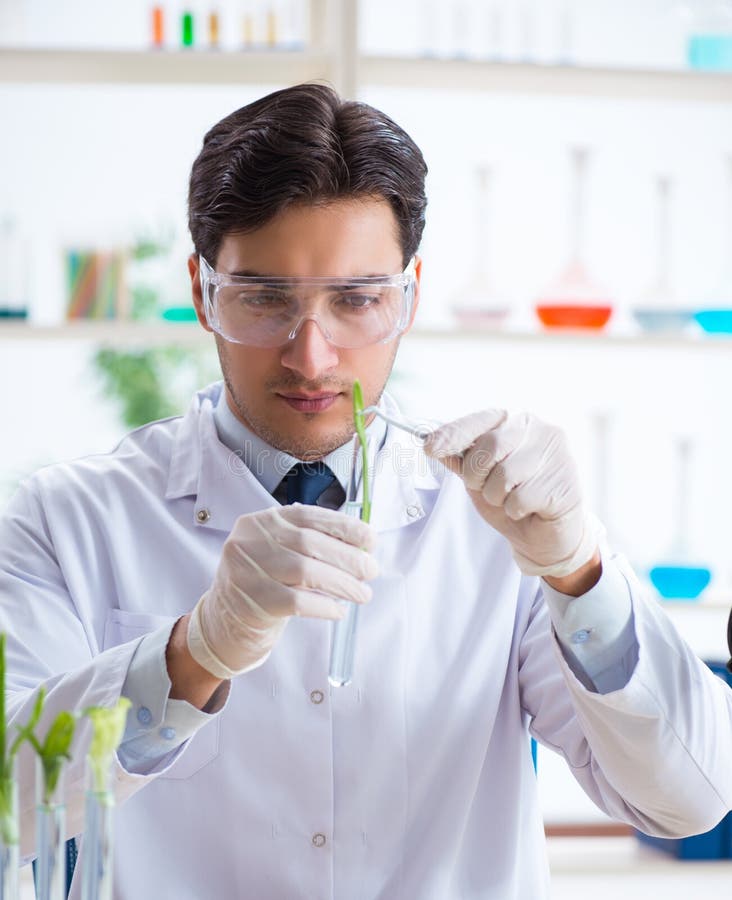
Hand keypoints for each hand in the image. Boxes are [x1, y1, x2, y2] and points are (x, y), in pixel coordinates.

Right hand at [187, 504, 378, 678]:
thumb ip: (310, 543)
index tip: (370, 539)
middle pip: (310, 543)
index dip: (344, 526)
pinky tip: (338, 611)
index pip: (308, 516)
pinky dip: (324, 606)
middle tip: (371, 571)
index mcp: (262, 521)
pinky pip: (297, 602)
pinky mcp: (251, 600)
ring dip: (343, 583)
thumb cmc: (263, 584)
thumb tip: (360, 546)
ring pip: (306, 571)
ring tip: (363, 594)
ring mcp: (247, 570)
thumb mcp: (278, 553)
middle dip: (348, 558)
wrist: (223, 622)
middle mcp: (250, 540)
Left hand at [423, 409, 598, 577]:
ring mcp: (556, 453)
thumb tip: (432, 442)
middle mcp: (539, 429)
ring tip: (512, 499)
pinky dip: (516, 510)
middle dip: (476, 475)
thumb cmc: (511, 499)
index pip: (479, 420)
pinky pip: (521, 498)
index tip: (429, 447)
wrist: (544, 536)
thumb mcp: (478, 479)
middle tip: (484, 488)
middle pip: (490, 446)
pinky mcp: (564, 481)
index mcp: (516, 420)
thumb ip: (460, 460)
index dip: (452, 434)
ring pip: (504, 475)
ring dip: (497, 497)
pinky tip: (530, 509)